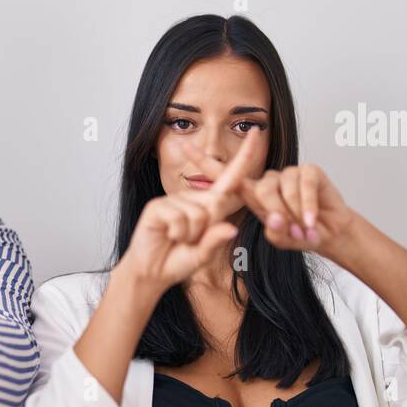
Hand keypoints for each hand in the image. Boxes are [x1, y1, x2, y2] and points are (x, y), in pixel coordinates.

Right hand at [118, 130, 263, 295]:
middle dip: (204, 231)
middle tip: (188, 242)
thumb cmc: (176, 261)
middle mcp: (192, 199)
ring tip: (176, 239)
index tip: (256, 133)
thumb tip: (230, 228)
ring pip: (197, 215)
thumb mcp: (203, 255)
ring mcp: (173, 200)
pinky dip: (177, 234)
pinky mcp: (158, 206)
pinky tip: (167, 236)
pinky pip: (179, 218)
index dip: (244, 157)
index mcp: (207, 207)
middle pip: (214, 206)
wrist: (150, 273)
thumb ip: (216, 241)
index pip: (230, 179)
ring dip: (189, 235)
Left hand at [178, 138, 355, 254]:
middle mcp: (267, 181)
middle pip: (260, 190)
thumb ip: (274, 232)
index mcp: (253, 195)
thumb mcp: (282, 239)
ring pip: (282, 190)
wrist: (329, 234)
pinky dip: (308, 207)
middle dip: (275, 214)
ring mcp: (288, 173)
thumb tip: (274, 218)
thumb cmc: (299, 236)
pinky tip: (313, 220)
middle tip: (290, 232)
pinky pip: (304, 186)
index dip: (204, 162)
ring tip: (303, 229)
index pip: (224, 176)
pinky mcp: (309, 170)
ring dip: (294, 215)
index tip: (184, 146)